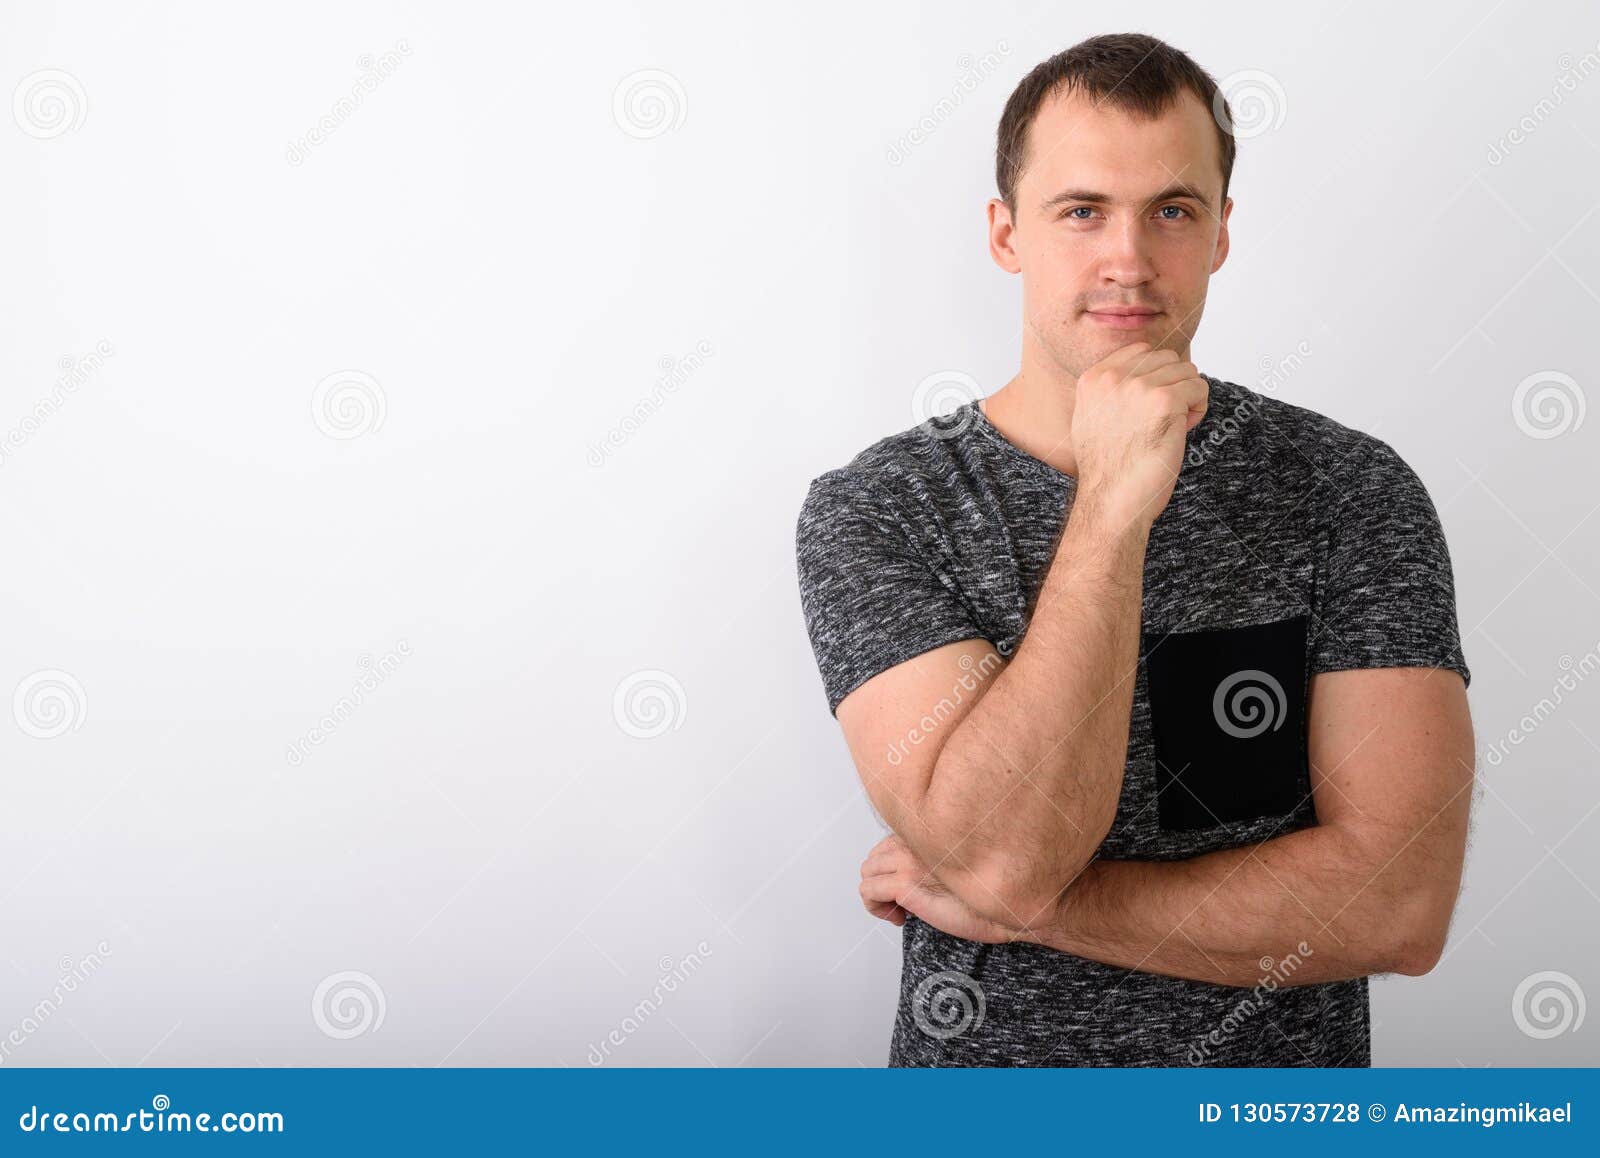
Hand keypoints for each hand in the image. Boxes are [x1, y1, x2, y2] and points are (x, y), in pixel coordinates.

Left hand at [858, 833, 1037, 944]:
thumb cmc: (988, 891)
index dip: (894, 870)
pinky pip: (867, 892)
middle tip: (904, 903)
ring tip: (902, 911)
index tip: (909, 889)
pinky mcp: (905, 883)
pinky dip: (876, 908)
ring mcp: (908, 860)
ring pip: (867, 873)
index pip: (888, 844)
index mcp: (928, 830)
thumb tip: (907, 876)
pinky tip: (899, 917)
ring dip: (879, 895)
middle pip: (874, 857)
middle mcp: (915, 839)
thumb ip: (931, 859)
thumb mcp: (956, 866)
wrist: (1008, 908)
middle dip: (883, 882)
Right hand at [1070, 341, 1208, 524]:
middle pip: (1168, 358)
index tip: (1149, 406)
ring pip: (1187, 371)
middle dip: (1174, 386)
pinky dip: (1199, 409)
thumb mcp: (1089, 420)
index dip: (1155, 375)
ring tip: (1173, 426)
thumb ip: (1107, 392)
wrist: (1111, 501)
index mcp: (1093, 379)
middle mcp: (1113, 378)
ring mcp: (1138, 387)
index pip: (1141, 350)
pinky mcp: (1164, 401)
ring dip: (1188, 397)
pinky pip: (1200, 388)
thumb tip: (1137, 373)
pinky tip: (1182, 430)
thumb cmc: (1107, 470)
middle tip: (1164, 420)